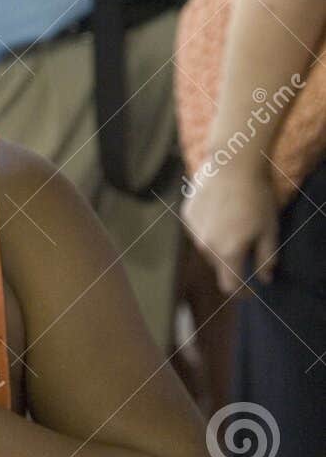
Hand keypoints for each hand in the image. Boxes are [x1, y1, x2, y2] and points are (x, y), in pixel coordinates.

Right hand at [182, 161, 277, 294]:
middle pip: (219, 265)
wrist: (232, 163)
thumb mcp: (270, 229)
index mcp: (228, 252)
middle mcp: (206, 246)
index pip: (231, 286)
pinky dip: (210, 227)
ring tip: (235, 221)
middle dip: (233, 262)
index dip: (242, 293)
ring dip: (220, 244)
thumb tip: (265, 279)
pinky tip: (222, 209)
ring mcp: (193, 230)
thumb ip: (267, 259)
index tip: (249, 292)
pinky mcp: (187, 215)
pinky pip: (199, 230)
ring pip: (207, 248)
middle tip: (249, 244)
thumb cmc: (257, 196)